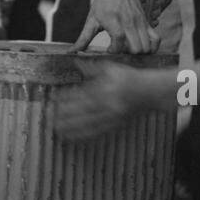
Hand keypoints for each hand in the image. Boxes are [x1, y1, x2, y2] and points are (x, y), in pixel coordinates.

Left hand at [54, 60, 174, 140]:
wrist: (151, 91)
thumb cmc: (130, 77)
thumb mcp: (110, 67)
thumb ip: (91, 66)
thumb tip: (74, 60)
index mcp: (104, 88)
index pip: (81, 93)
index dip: (66, 98)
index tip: (53, 100)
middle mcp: (107, 103)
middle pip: (82, 111)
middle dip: (65, 115)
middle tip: (49, 118)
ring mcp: (112, 116)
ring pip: (89, 124)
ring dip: (72, 129)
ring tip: (57, 131)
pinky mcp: (116, 125)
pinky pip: (99, 132)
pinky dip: (86, 137)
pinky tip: (75, 139)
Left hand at [73, 0, 162, 54]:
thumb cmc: (104, 1)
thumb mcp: (92, 18)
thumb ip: (84, 38)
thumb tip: (72, 52)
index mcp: (113, 21)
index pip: (119, 43)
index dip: (114, 51)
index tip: (108, 50)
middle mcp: (128, 22)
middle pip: (136, 49)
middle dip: (128, 55)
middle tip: (120, 50)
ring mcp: (140, 22)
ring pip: (146, 47)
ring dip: (138, 52)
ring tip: (128, 48)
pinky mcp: (147, 22)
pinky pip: (156, 39)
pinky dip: (151, 47)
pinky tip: (140, 46)